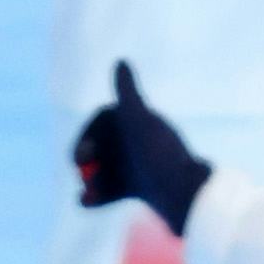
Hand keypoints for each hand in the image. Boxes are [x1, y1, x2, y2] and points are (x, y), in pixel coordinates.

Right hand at [73, 60, 212, 239]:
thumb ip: (128, 92)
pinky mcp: (137, 187)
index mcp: (138, 118)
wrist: (183, 192)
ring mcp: (135, 164)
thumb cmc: (159, 153)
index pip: (103, 120)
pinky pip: (110, 189)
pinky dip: (97, 195)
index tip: (82, 153)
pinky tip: (85, 202)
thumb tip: (121, 61)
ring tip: (85, 192)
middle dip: (88, 157)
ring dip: (91, 179)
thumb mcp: (140, 120)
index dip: (88, 134)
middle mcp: (135, 139)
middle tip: (80, 167)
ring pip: (103, 169)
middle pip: (101, 145)